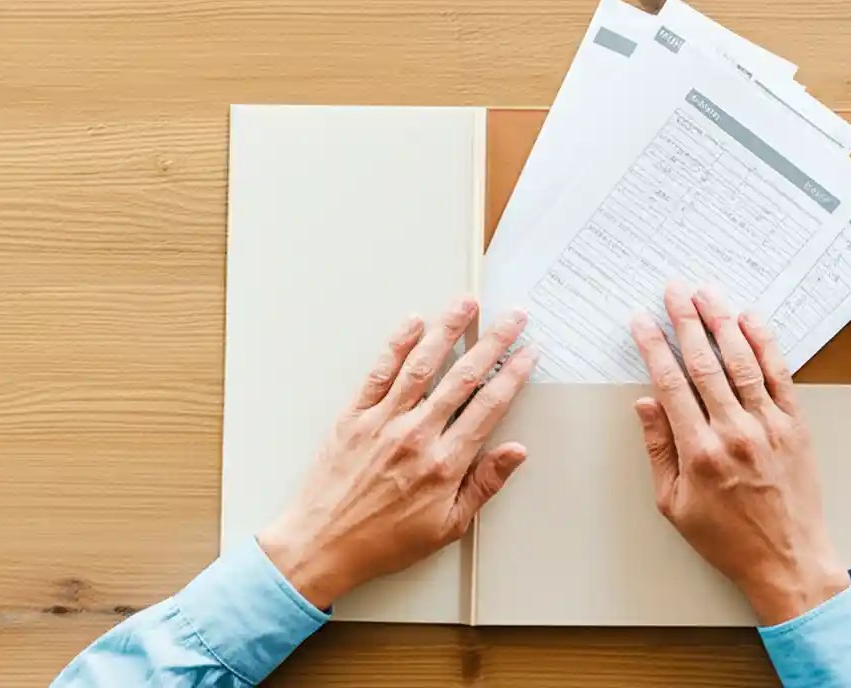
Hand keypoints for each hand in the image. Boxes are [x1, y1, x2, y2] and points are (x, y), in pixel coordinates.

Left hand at [258, 296, 537, 608]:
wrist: (320, 546)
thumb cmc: (383, 542)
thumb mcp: (447, 527)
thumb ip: (484, 484)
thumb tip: (516, 452)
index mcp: (443, 464)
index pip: (488, 407)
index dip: (513, 375)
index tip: (529, 353)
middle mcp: (415, 436)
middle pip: (463, 377)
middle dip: (492, 342)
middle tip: (513, 317)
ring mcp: (382, 422)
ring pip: (422, 365)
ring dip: (447, 330)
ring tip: (466, 304)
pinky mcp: (353, 417)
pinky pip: (378, 373)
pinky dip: (397, 345)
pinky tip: (413, 324)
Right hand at [629, 283, 849, 625]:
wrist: (787, 559)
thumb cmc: (727, 538)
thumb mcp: (674, 504)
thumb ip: (658, 450)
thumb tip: (645, 404)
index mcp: (699, 452)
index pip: (671, 384)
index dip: (653, 347)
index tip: (641, 322)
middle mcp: (734, 432)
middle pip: (705, 362)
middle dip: (685, 320)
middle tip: (673, 289)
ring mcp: (769, 426)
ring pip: (742, 361)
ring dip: (722, 321)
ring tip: (707, 292)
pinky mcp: (795, 425)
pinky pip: (779, 375)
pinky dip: (765, 344)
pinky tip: (750, 320)